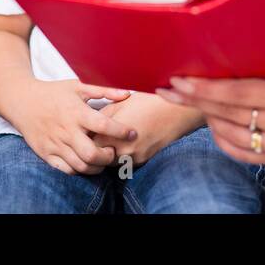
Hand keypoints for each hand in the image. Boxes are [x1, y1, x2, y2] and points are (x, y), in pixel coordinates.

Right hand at [13, 80, 138, 174]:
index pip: (103, 125)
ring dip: (97, 167)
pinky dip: (79, 170)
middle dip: (109, 157)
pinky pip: (66, 170)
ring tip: (102, 158)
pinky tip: (86, 162)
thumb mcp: (78, 86)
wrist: (23, 101)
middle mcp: (66, 130)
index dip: (121, 131)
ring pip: (80, 166)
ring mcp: (55, 144)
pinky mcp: (46, 154)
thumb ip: (104, 90)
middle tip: (114, 151)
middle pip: (92, 154)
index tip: (132, 133)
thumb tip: (128, 94)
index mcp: (76, 112)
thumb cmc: (54, 92)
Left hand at [89, 92, 203, 169]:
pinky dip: (124, 155)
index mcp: (112, 134)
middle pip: (99, 157)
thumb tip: (91, 121)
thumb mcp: (122, 102)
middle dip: (97, 148)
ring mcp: (133, 158)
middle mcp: (121, 150)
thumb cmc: (150, 101)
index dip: (87, 137)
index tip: (88, 131)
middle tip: (98, 136)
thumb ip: (104, 114)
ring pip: (112, 162)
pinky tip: (128, 142)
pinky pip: (126, 163)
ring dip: (110, 153)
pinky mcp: (143, 161)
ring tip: (114, 139)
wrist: (177, 111)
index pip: (89, 144)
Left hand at [154, 65, 264, 165]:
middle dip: (195, 101)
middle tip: (171, 89)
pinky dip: (223, 138)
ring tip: (193, 102)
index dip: (202, 88)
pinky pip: (242, 153)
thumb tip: (219, 62)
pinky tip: (214, 124)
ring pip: (230, 135)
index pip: (234, 94)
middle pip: (227, 115)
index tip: (178, 81)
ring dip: (207, 118)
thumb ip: (261, 70)